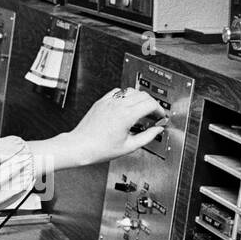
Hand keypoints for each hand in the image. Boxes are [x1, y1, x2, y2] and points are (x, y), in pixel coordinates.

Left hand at [30, 88, 167, 172]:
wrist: (80, 146)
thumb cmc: (100, 148)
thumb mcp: (128, 147)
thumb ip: (147, 137)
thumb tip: (157, 130)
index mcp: (126, 115)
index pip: (150, 104)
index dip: (159, 110)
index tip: (160, 117)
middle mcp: (118, 105)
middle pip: (143, 95)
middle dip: (152, 104)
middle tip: (153, 115)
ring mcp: (109, 101)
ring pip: (131, 91)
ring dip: (140, 98)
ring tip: (141, 111)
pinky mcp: (102, 101)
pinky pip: (118, 92)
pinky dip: (126, 96)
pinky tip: (126, 106)